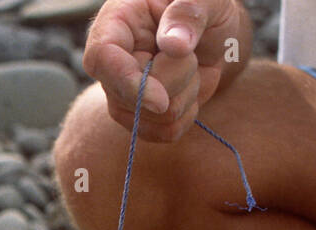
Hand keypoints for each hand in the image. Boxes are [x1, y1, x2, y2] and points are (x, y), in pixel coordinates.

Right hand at [82, 0, 245, 141]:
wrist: (213, 31)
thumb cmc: (204, 7)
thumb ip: (188, 13)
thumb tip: (174, 45)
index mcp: (116, 23)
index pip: (102, 58)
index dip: (127, 83)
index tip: (161, 101)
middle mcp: (110, 62)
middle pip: (132, 97)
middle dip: (177, 80)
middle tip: (191, 53)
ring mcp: (120, 92)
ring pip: (150, 119)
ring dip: (186, 95)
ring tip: (191, 67)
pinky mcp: (137, 115)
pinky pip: (163, 132)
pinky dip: (187, 115)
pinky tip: (190, 89)